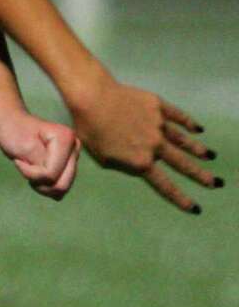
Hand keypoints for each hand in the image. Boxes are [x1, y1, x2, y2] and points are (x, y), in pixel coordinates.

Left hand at [0, 108, 79, 199]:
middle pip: (61, 184)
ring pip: (61, 188)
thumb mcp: (26, 150)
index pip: (51, 174)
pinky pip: (58, 188)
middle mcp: (75, 147)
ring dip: (40, 184)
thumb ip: (44, 169)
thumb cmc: (14, 132)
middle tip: (24, 166)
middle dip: (38, 181)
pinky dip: (43, 184)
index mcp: (66, 138)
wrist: (10, 123)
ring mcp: (73, 157)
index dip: (31, 172)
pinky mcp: (68, 165)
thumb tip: (60, 189)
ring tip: (29, 167)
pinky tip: (35, 171)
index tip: (19, 159)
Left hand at [70, 78, 220, 212]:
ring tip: (210, 157)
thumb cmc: (91, 131)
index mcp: (140, 161)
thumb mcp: (103, 159)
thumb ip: (125, 166)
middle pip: (183, 164)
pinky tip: (198, 129)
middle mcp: (154, 145)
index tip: (195, 208)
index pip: (165, 185)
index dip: (181, 198)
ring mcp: (158, 124)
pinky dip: (189, 123)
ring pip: (184, 140)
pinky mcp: (157, 106)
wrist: (93, 98)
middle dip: (201, 176)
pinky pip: (178, 117)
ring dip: (197, 150)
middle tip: (216, 184)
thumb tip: (141, 167)